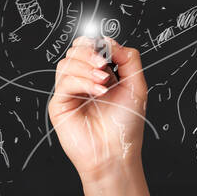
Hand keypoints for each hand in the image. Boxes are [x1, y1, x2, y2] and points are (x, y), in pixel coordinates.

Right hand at [49, 36, 147, 183]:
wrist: (116, 154)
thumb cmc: (126, 127)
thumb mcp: (137, 86)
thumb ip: (129, 59)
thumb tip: (110, 41)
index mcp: (100, 76)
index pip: (89, 47)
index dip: (96, 43)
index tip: (109, 51)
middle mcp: (83, 82)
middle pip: (75, 51)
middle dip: (90, 52)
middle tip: (105, 65)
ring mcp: (70, 93)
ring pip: (67, 63)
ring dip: (86, 67)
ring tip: (104, 81)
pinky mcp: (60, 105)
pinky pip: (65, 82)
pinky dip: (82, 81)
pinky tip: (98, 91)